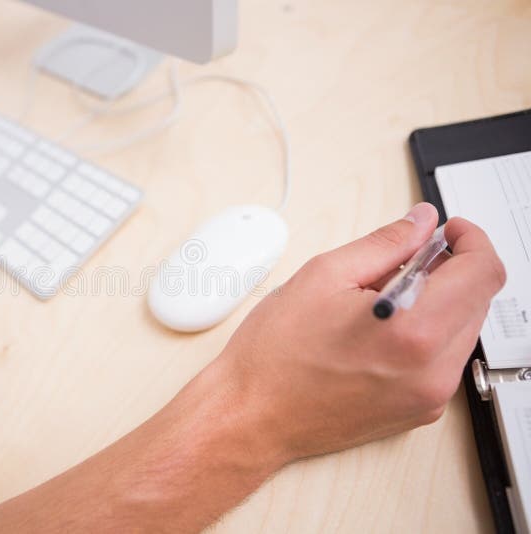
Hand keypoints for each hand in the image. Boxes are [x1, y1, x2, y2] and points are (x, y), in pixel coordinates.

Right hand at [217, 203, 505, 463]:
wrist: (251, 416)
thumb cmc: (274, 356)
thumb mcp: (323, 276)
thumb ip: (385, 243)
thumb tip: (420, 223)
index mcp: (412, 332)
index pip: (483, 273)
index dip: (470, 240)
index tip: (449, 231)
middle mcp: (431, 372)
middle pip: (478, 300)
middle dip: (449, 270)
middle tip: (403, 262)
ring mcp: (428, 397)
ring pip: (463, 329)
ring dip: (437, 303)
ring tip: (381, 301)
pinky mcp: (419, 411)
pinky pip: (444, 359)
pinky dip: (426, 334)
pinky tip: (381, 330)